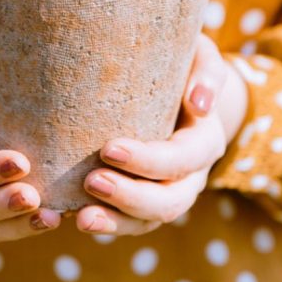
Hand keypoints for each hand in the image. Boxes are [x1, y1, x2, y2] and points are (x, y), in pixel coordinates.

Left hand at [76, 34, 246, 234]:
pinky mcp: (145, 201)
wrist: (176, 86)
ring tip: (80, 217)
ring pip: (148, 221)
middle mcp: (192, 175)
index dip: (148, 161)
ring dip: (115, 221)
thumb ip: (206, 72)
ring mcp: (170, 192)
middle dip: (130, 196)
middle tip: (91, 182)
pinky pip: (130, 223)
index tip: (108, 148)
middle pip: (169, 201)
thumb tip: (200, 103)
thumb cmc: (183, 63)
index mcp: (204, 140)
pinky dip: (107, 225)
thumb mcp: (200, 56)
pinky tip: (75, 219)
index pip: (181, 159)